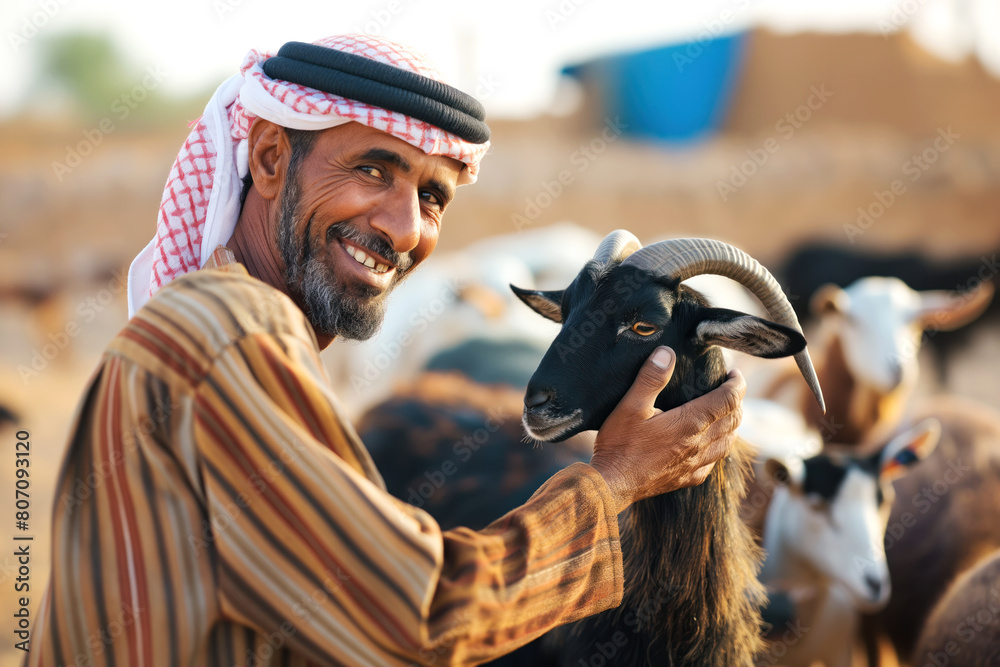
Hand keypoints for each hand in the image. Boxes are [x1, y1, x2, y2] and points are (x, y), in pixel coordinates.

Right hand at [589, 346, 745, 514]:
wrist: (611, 484)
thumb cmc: (619, 444)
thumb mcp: (629, 406)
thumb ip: (650, 378)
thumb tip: (667, 353)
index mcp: (689, 423)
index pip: (727, 400)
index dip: (736, 384)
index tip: (734, 373)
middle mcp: (699, 445)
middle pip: (733, 420)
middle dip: (736, 401)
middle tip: (729, 389)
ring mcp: (695, 464)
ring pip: (728, 442)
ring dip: (732, 424)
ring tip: (724, 412)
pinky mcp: (688, 478)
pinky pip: (714, 461)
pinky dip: (719, 447)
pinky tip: (709, 444)